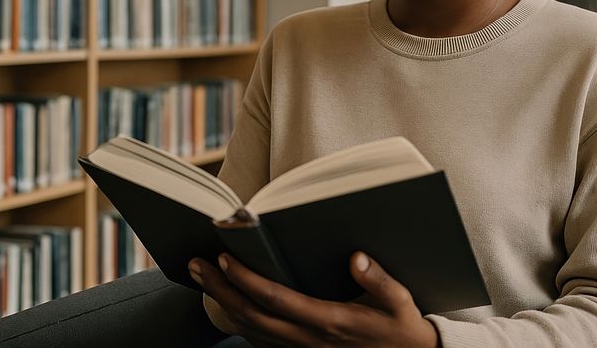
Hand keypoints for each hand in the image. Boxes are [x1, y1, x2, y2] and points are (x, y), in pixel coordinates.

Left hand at [189, 251, 440, 347]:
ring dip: (222, 303)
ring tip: (201, 277)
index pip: (276, 299)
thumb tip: (357, 257)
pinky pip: (259, 339)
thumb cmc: (401, 326)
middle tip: (195, 263)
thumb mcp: (401, 302)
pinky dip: (236, 320)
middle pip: (251, 315)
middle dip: (219, 289)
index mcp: (329, 321)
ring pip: (250, 329)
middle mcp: (308, 338)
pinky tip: (225, 302)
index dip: (247, 280)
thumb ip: (379, 280)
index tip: (224, 259)